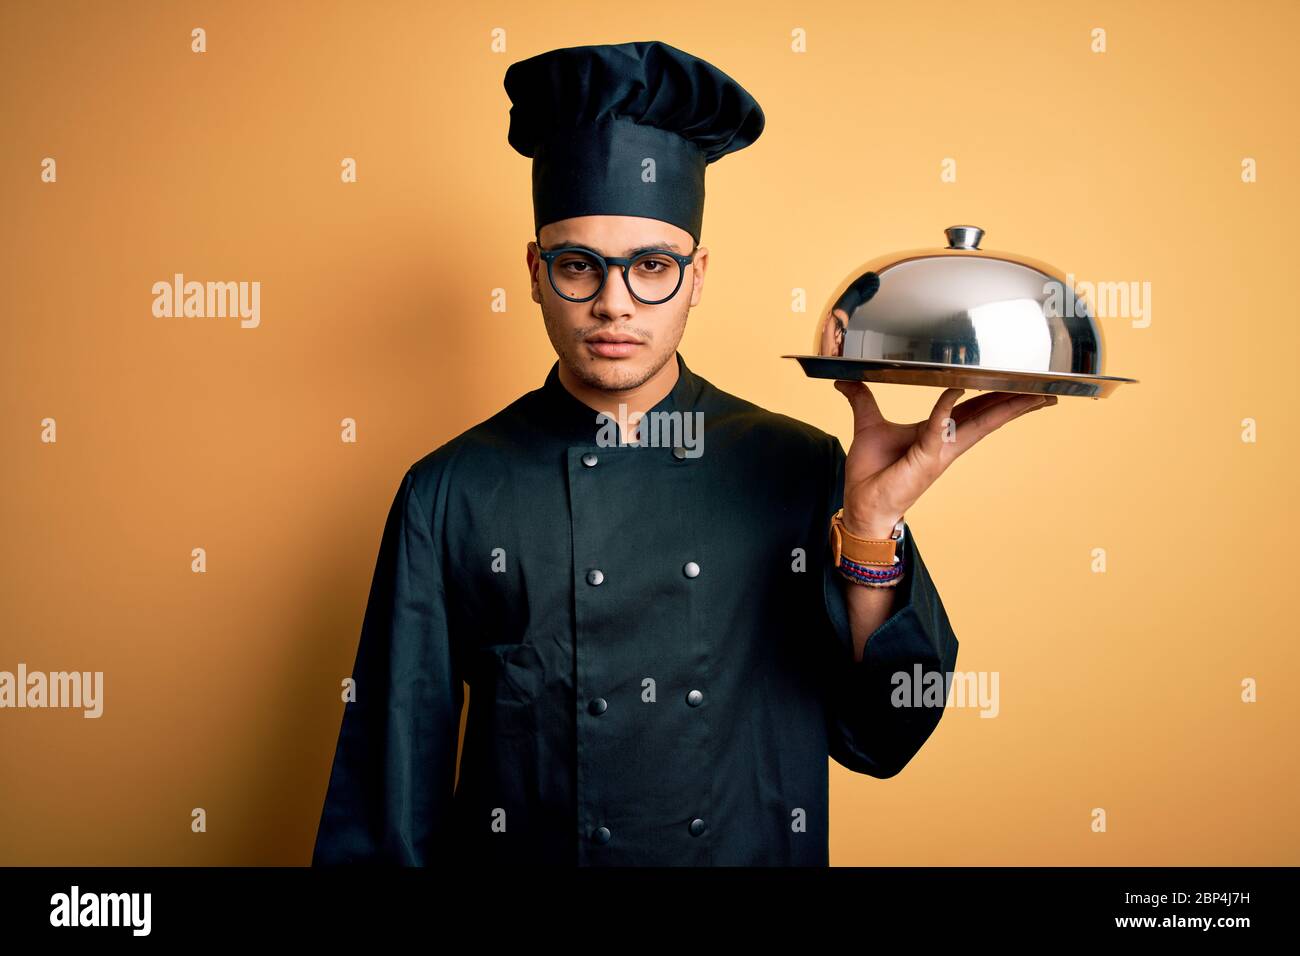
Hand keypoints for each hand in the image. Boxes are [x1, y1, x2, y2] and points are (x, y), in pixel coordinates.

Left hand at [834, 381, 1057, 537]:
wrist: (860, 504)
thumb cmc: (870, 472)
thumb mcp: (868, 425)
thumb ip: (863, 400)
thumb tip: (846, 378)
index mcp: (938, 432)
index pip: (974, 408)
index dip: (997, 394)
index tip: (1019, 381)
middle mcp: (946, 442)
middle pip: (988, 415)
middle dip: (1017, 401)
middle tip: (1046, 387)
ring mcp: (939, 451)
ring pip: (978, 423)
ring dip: (1004, 407)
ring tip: (1033, 395)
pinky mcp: (924, 458)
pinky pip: (936, 429)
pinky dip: (944, 410)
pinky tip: (955, 390)